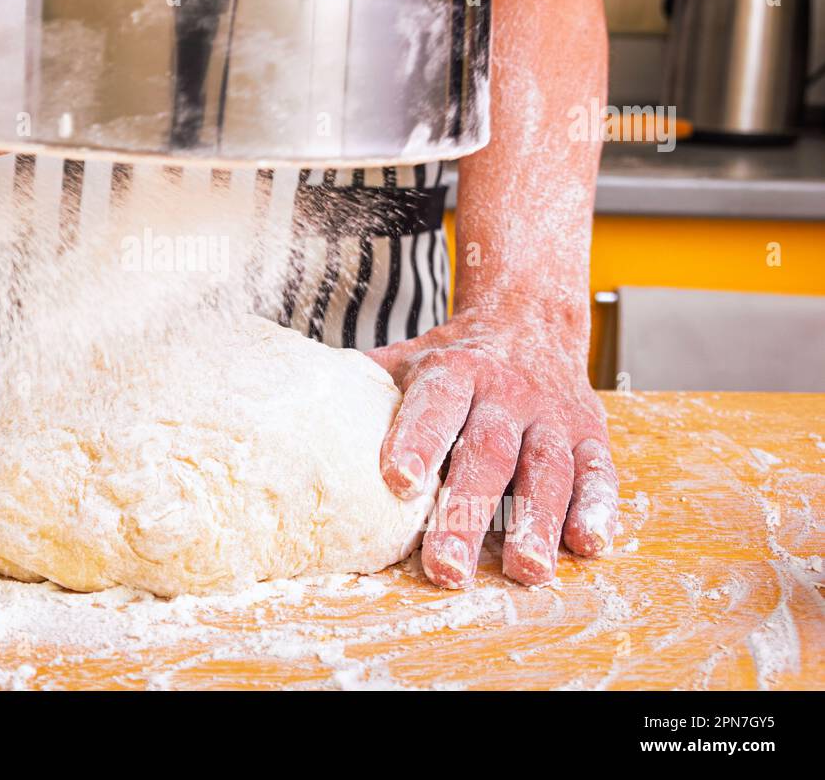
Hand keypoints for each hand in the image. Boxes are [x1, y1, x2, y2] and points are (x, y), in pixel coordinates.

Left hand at [367, 300, 617, 587]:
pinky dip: (596, 509)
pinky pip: (599, 473)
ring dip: (537, 521)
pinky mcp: (590, 436)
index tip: (398, 480)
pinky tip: (585, 545)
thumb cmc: (452, 359)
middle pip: (486, 454)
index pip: (434, 405)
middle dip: (466, 512)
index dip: (417, 440)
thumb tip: (289, 404)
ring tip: (524, 569)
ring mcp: (552, 416)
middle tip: (447, 568)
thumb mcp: (407, 359)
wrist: (529, 320)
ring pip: (546, 470)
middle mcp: (505, 393)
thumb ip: (363, 385)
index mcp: (453, 371)